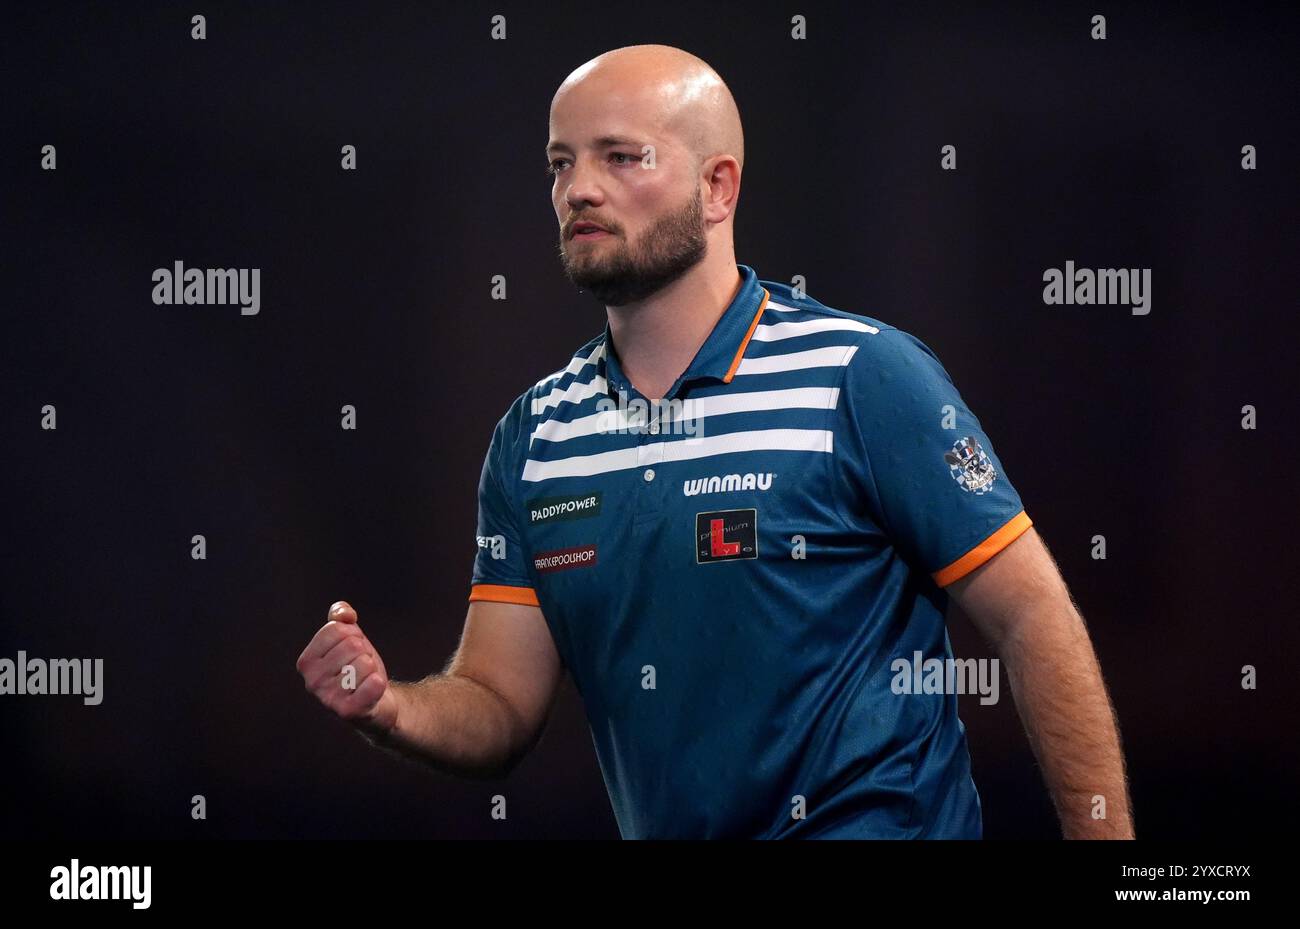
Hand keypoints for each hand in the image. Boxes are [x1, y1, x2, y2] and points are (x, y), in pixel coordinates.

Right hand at [296, 601, 399, 738]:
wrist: (376, 699)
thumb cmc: (358, 665)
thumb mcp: (349, 635)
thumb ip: (341, 616)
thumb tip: (342, 614)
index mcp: (306, 662)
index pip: (335, 629)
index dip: (353, 634)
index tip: (353, 648)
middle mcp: (312, 682)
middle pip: (352, 644)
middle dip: (364, 651)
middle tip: (361, 667)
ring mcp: (328, 699)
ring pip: (365, 663)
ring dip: (372, 668)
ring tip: (364, 679)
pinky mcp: (348, 712)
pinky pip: (373, 683)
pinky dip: (378, 683)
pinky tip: (371, 690)